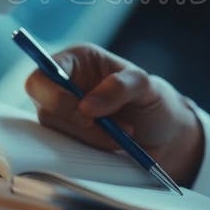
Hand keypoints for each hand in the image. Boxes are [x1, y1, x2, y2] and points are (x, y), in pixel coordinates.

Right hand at [24, 43, 203, 184]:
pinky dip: (89, 149)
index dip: (54, 94)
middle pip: (44, 105)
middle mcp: (65, 85)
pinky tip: (113, 145)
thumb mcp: (144, 86)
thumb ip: (119, 87)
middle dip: (73, 121)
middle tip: (106, 127)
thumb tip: (85, 105)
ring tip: (121, 135)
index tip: (84, 112)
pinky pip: (65, 148)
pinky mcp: (70, 138)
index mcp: (77, 60)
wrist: (165, 136)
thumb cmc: (154, 101)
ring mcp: (65, 114)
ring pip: (56, 130)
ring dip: (89, 136)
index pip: (44, 73)